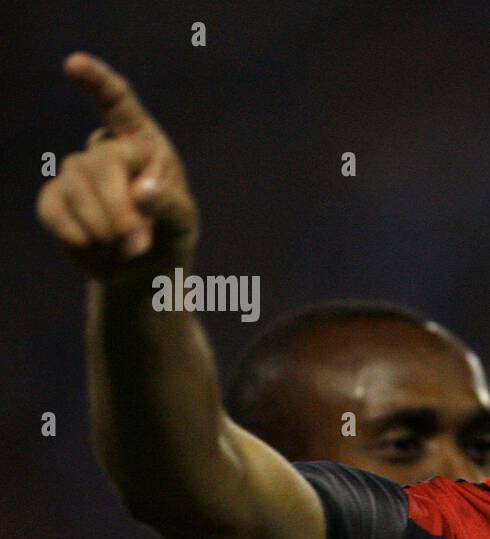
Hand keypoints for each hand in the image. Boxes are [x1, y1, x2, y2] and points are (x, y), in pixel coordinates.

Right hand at [36, 52, 197, 283]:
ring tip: (125, 247)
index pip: (118, 103)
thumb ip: (169, 205)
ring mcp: (77, 173)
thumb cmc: (170, 235)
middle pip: (100, 161)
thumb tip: (141, 193)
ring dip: (102, 224)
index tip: (74, 64)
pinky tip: (96, 248)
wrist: (145, 270)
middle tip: (136, 240)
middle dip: (117, 205)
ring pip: (74, 184)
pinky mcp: (55, 199)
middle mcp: (107, 150)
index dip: (97, 82)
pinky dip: (77, 234)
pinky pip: (53, 209)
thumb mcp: (182, 223)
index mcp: (144, 143)